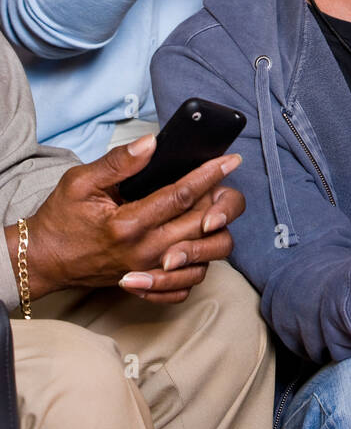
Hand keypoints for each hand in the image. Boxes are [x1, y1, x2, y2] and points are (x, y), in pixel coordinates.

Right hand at [12, 136, 243, 304]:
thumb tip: (151, 144)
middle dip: (220, 199)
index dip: (209, 175)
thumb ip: (118, 163)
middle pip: (201, 226)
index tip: (231, 159)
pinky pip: (187, 284)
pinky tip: (197, 244)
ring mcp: (147, 270)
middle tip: (225, 179)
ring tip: (212, 209)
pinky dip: (198, 265)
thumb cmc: (60, 219)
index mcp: (128, 224)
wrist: (42, 260)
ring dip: (214, 234)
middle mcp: (143, 251)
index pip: (181, 196)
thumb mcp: (80, 182)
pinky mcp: (146, 283)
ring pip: (201, 257)